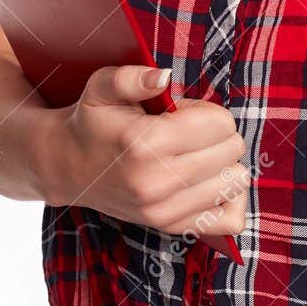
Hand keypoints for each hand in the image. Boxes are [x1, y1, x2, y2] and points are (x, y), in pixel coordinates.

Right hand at [51, 63, 249, 238]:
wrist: (70, 167)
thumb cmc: (94, 122)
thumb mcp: (103, 88)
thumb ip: (133, 77)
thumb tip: (163, 77)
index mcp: (146, 144)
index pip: (220, 124)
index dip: (206, 112)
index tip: (183, 115)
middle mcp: (157, 183)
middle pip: (231, 150)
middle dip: (217, 135)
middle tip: (186, 134)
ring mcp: (165, 211)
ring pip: (236, 181)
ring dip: (223, 164)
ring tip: (193, 156)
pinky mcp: (171, 228)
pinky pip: (229, 218)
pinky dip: (227, 197)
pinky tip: (206, 182)